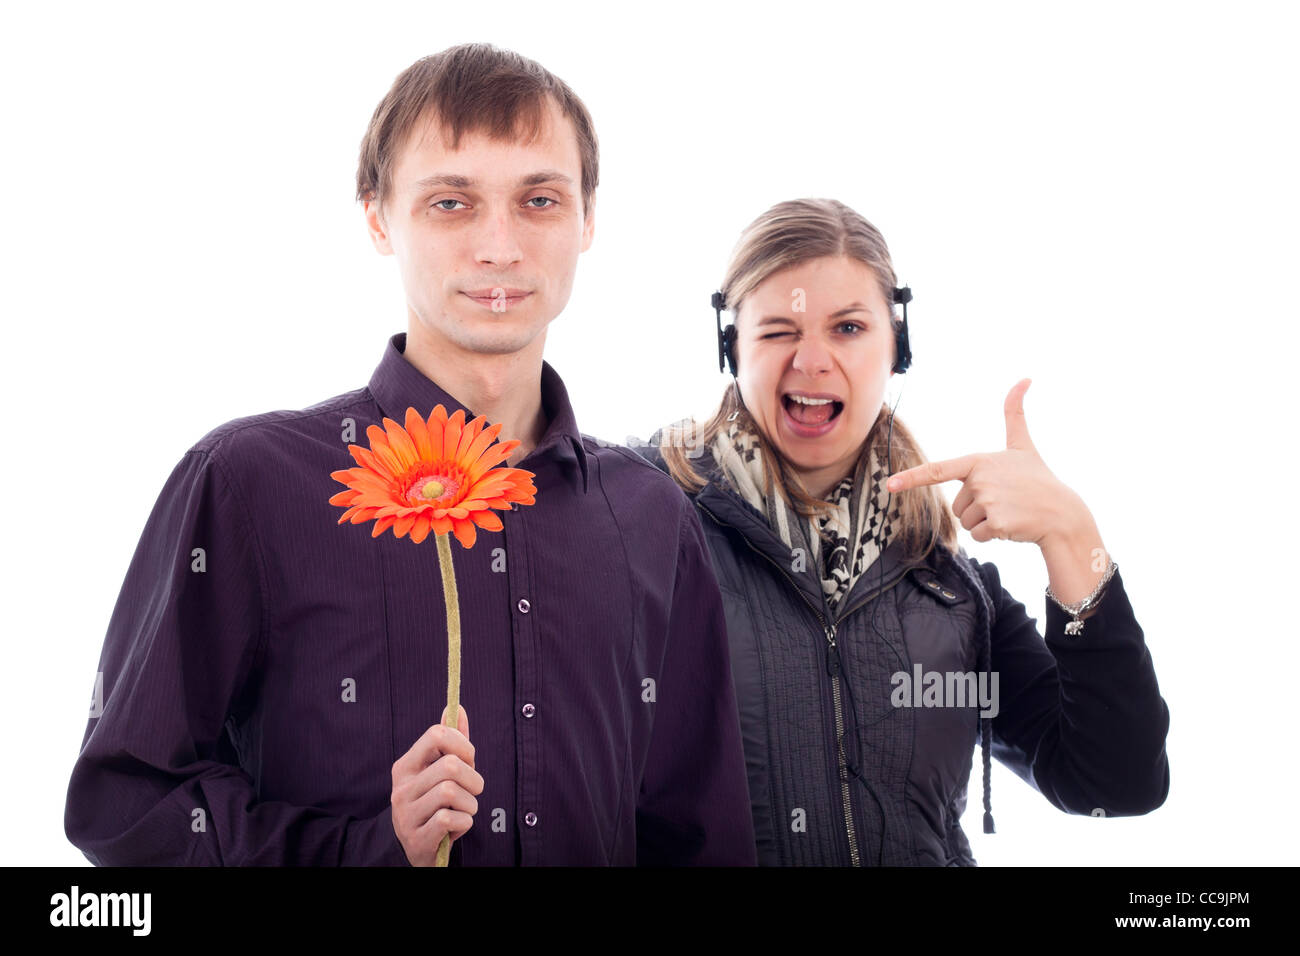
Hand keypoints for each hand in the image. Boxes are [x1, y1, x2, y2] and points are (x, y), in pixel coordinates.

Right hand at [390, 705, 482, 865]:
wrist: (415, 848)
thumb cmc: (434, 803)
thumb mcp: (439, 772)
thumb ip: (450, 741)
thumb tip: (457, 709)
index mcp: (406, 766)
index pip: (436, 735)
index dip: (462, 744)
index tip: (468, 759)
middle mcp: (402, 788)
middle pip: (451, 766)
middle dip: (474, 778)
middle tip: (472, 789)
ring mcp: (406, 814)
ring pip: (451, 793)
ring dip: (470, 804)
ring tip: (464, 810)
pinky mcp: (416, 838)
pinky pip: (451, 820)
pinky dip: (464, 823)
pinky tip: (456, 827)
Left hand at [885, 379, 1086, 545]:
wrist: (1062, 513)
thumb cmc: (1038, 479)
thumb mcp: (1023, 445)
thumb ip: (1015, 413)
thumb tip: (1024, 378)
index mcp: (979, 461)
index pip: (938, 470)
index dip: (912, 478)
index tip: (889, 485)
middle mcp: (980, 480)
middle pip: (957, 506)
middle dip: (978, 509)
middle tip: (1005, 501)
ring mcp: (987, 501)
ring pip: (966, 522)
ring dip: (985, 522)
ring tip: (1009, 511)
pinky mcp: (996, 523)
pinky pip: (978, 536)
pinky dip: (992, 536)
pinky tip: (1012, 525)